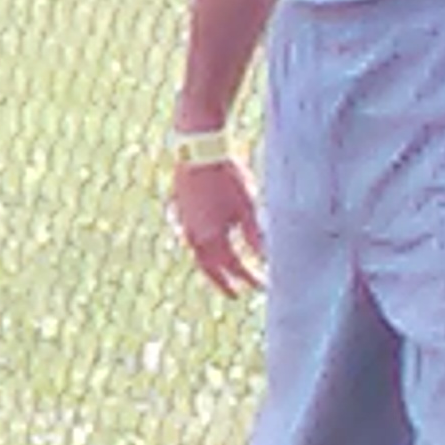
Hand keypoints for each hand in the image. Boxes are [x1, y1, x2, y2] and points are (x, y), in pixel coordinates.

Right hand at [171, 158, 265, 297]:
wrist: (199, 149)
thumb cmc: (227, 177)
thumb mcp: (248, 207)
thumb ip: (255, 235)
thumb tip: (265, 258)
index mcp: (212, 239)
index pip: (234, 267)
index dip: (249, 278)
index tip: (262, 287)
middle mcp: (194, 237)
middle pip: (210, 268)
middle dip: (223, 282)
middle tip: (234, 294)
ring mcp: (184, 224)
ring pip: (198, 253)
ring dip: (211, 264)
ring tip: (220, 269)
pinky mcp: (180, 210)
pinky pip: (191, 236)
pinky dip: (202, 245)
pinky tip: (205, 241)